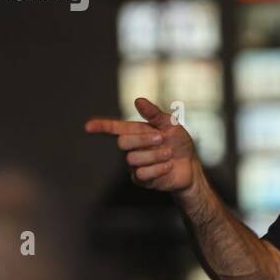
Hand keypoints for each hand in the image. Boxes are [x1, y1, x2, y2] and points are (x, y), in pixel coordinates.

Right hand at [85, 98, 199, 195]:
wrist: (191, 166)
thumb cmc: (179, 143)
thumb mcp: (171, 125)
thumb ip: (154, 114)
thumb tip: (138, 100)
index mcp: (136, 132)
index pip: (114, 128)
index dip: (101, 127)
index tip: (88, 126)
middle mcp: (132, 148)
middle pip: (122, 142)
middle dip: (143, 139)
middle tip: (162, 138)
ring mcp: (135, 164)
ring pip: (133, 159)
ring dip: (155, 155)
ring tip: (169, 154)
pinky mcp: (141, 179)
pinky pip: (141, 173)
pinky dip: (158, 168)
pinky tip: (168, 166)